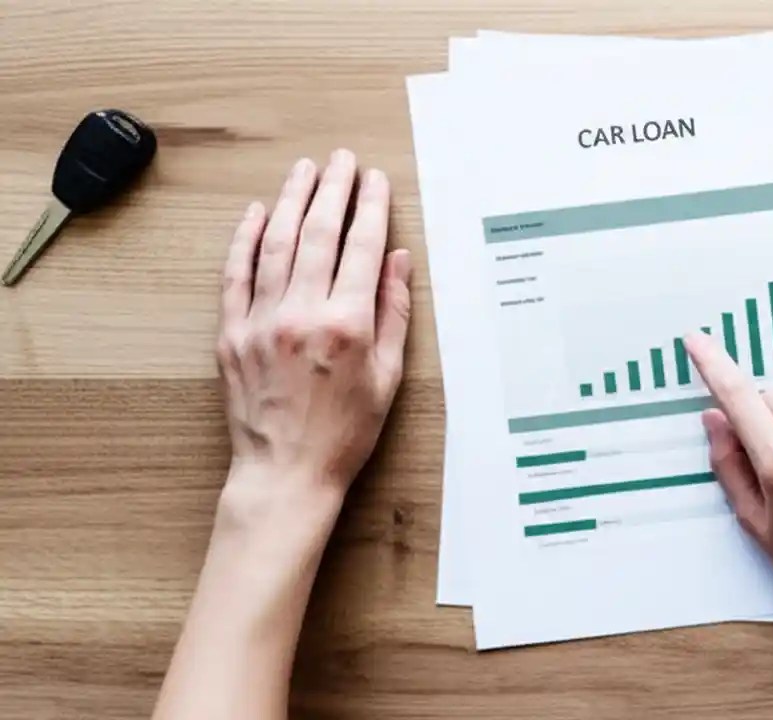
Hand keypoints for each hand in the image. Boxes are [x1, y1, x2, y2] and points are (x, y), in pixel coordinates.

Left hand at [216, 150, 411, 506]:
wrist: (286, 473)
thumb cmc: (345, 434)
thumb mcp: (388, 377)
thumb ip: (393, 313)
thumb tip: (397, 261)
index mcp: (348, 325)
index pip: (362, 248)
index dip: (371, 207)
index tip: (376, 180)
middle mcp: (302, 314)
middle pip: (318, 233)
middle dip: (333, 189)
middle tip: (342, 160)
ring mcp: (261, 321)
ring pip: (275, 243)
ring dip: (290, 200)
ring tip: (304, 171)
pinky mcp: (231, 333)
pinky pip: (236, 273)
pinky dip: (245, 238)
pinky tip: (255, 212)